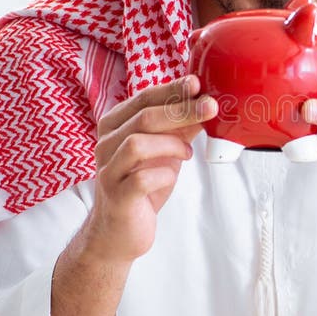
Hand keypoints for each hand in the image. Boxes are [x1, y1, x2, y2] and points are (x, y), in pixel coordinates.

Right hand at [83, 75, 216, 263]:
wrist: (120, 232)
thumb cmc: (141, 186)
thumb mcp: (164, 150)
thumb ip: (180, 127)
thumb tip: (207, 103)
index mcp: (115, 126)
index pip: (143, 98)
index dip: (170, 89)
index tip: (196, 82)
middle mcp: (106, 144)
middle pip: (143, 117)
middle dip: (181, 110)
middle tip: (210, 107)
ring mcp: (108, 171)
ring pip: (137, 144)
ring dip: (170, 144)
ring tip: (186, 153)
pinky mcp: (117, 197)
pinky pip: (141, 179)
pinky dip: (163, 174)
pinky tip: (170, 176)